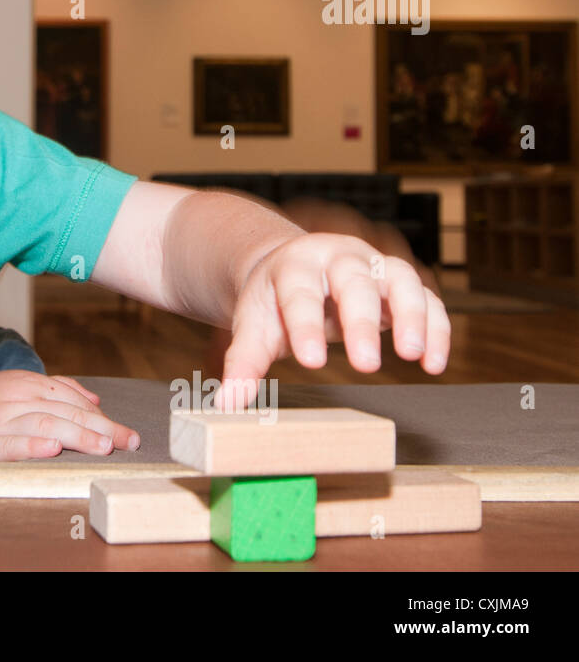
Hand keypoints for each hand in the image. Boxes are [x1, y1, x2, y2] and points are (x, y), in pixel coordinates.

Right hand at [0, 371, 140, 461]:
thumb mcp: (14, 389)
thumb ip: (56, 390)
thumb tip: (95, 398)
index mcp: (26, 384)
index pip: (72, 398)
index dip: (102, 416)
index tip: (128, 436)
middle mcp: (15, 398)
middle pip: (65, 411)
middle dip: (100, 427)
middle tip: (126, 443)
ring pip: (45, 424)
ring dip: (77, 435)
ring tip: (102, 447)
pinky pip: (11, 445)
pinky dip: (32, 446)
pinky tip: (52, 450)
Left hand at [215, 233, 450, 409]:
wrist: (291, 269)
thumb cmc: (273, 302)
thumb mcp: (254, 326)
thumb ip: (243, 363)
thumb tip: (226, 405)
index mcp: (294, 265)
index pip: (299, 294)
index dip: (306, 327)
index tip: (311, 363)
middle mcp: (336, 257)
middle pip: (353, 282)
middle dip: (360, 322)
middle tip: (366, 365)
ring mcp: (372, 265)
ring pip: (400, 279)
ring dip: (411, 316)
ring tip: (413, 356)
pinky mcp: (399, 281)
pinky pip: (426, 296)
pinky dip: (435, 326)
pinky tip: (434, 362)